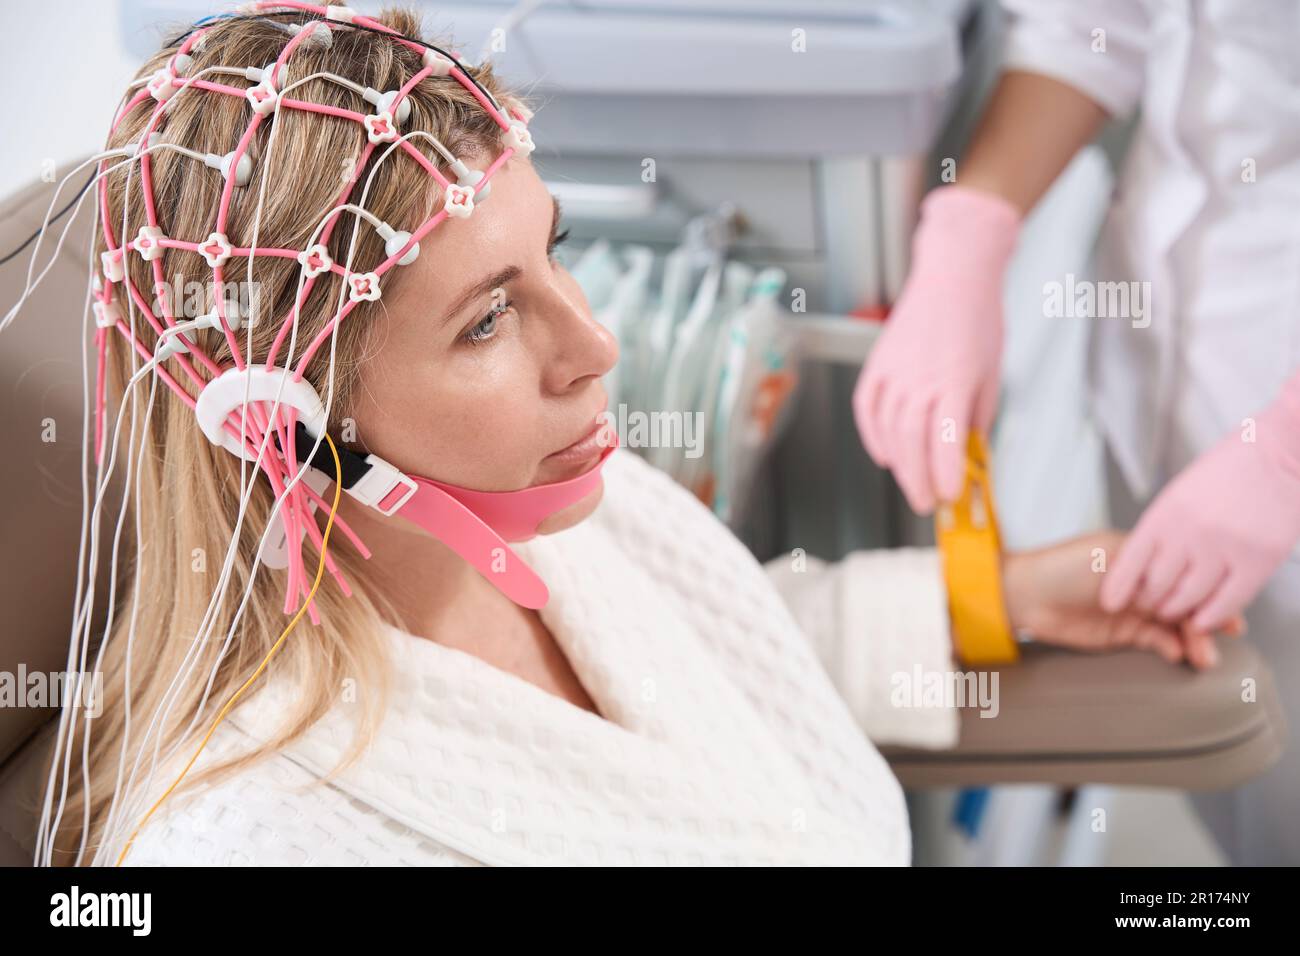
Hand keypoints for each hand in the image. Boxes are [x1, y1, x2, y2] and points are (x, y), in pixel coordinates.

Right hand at [852, 184, 1020, 513]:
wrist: (953, 275)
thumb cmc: (979, 321)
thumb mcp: (992, 372)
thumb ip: (978, 416)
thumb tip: (968, 455)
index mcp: (956, 381)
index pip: (946, 442)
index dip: (947, 475)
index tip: (951, 497)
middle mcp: (921, 378)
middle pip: (912, 442)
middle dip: (918, 480)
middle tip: (926, 504)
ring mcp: (894, 371)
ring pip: (887, 430)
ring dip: (898, 464)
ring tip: (912, 483)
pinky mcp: (877, 364)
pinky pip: (866, 409)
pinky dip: (872, 437)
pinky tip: (885, 455)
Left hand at [1003, 531, 1243, 669]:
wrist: (1026, 596)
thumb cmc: (1062, 567)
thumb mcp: (1109, 558)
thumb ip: (1148, 571)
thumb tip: (1186, 586)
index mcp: (1143, 558)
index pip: (1186, 574)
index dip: (1208, 590)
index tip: (1226, 607)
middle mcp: (1144, 583)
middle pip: (1186, 602)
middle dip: (1207, 620)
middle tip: (1222, 636)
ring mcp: (1135, 608)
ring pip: (1176, 626)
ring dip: (1193, 640)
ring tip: (1204, 657)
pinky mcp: (1124, 632)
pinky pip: (1156, 641)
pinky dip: (1170, 648)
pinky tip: (1176, 654)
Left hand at [1100, 379, 1299, 632]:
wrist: (1278, 456)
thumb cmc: (1228, 473)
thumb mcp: (1180, 495)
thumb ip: (1162, 529)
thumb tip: (1139, 566)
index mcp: (1167, 513)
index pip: (1132, 559)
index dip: (1119, 586)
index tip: (1110, 602)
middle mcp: (1191, 532)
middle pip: (1157, 585)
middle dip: (1148, 601)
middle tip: (1148, 605)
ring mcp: (1225, 548)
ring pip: (1190, 598)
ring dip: (1177, 611)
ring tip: (1173, 611)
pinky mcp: (1258, 562)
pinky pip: (1227, 602)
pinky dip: (1210, 617)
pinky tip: (1202, 620)